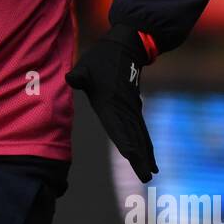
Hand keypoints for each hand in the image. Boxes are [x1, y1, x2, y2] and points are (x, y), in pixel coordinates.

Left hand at [66, 25, 157, 182]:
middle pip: (133, 137)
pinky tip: (150, 158)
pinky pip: (141, 130)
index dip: (125, 141)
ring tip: (152, 173)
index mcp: (110, 102)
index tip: (132, 156)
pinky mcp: (134, 108)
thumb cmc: (101, 58)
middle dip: (139, 158)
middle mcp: (124, 108)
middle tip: (147, 177)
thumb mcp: (86, 66)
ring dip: (146, 155)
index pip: (117, 126)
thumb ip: (79, 75)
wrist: (126, 46)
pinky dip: (146, 145)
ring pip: (140, 136)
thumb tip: (71, 78)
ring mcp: (131, 108)